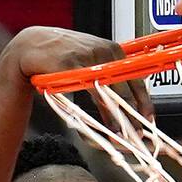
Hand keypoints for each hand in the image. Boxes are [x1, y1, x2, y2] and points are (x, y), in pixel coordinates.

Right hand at [6, 26, 152, 121]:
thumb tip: (124, 101)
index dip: (145, 102)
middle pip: (128, 90)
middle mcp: (106, 52)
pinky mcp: (75, 66)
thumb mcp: (90, 60)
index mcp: (114, 51)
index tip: (149, 120)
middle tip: (139, 135)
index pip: (137, 79)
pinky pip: (95, 94)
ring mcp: (91, 58)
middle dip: (135, 116)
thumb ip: (107, 76)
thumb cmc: (62, 54)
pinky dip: (103, 113)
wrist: (32, 45)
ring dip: (121, 119)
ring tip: (124, 136)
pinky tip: (107, 126)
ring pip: (114, 94)